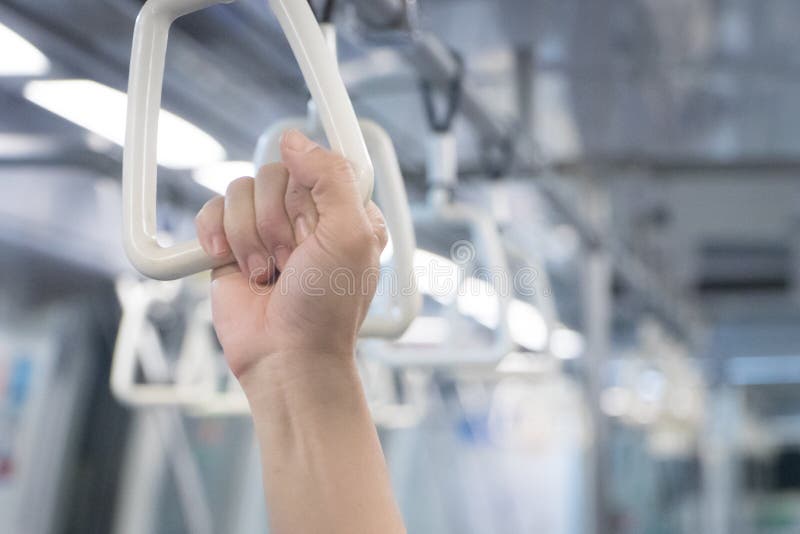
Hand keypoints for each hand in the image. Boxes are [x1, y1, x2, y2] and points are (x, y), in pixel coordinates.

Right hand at [194, 129, 387, 380]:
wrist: (286, 356)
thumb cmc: (326, 308)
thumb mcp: (352, 235)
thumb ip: (332, 177)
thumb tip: (295, 140)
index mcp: (344, 210)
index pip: (316, 164)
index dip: (307, 195)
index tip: (311, 229)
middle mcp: (305, 217)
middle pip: (274, 174)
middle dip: (277, 222)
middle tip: (291, 259)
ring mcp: (266, 230)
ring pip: (240, 191)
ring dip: (250, 237)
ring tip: (268, 272)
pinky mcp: (231, 246)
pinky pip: (211, 211)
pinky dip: (217, 236)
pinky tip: (231, 263)